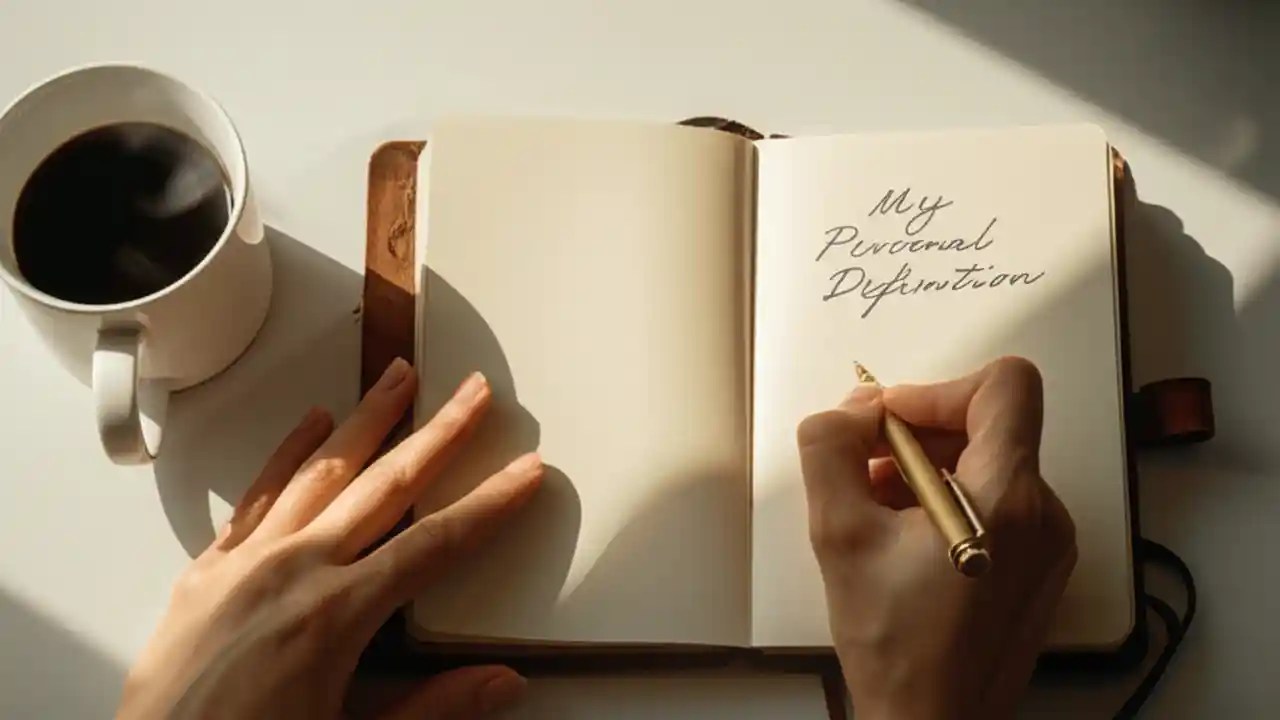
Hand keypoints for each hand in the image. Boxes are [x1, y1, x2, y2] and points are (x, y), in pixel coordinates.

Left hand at [117, 359, 543, 719]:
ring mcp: (245, 564)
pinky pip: (256, 496)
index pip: (436, 544)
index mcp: (337, 615)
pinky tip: (311, 423)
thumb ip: (433, 707)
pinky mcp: (206, 572)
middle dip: (438, 433)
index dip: (487, 505)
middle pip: (385, 484)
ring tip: (397, 378)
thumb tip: (502, 681)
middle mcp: (293, 571)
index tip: (523, 470)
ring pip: (320, 471)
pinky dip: (288, 454)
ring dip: (366, 420)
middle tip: (472, 392)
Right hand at [798, 356, 1076, 719]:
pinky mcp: (1039, 565)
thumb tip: (852, 412)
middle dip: (918, 438)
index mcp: (1007, 500)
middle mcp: (1044, 515)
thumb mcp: (839, 536)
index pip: (1005, 385)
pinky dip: (947, 504)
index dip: (937, 389)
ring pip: (988, 464)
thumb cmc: (900, 652)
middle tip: (869, 476)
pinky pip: (997, 503)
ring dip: (927, 473)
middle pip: (988, 425)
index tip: (893, 424)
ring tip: (881, 520)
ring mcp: (1048, 543)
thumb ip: (831, 450)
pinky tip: (905, 545)